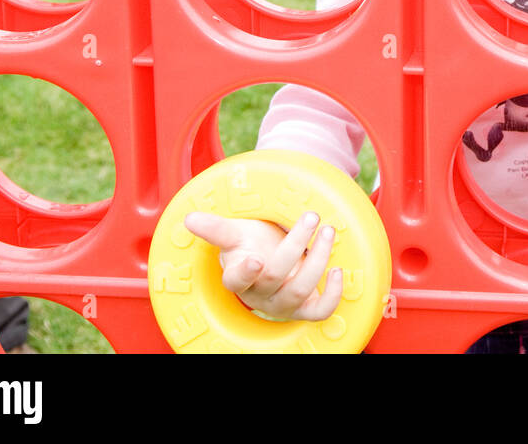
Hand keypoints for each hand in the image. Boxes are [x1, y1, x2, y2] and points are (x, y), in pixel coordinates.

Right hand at [184, 210, 343, 320]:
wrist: (271, 259)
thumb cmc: (252, 245)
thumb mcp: (235, 234)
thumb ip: (215, 228)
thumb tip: (189, 219)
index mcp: (238, 277)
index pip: (236, 281)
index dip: (245, 273)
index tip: (255, 258)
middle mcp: (260, 295)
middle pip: (276, 276)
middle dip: (295, 244)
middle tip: (311, 216)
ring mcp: (284, 304)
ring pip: (300, 290)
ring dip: (318, 260)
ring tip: (327, 231)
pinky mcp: (305, 309)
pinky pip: (320, 311)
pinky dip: (333, 294)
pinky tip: (338, 271)